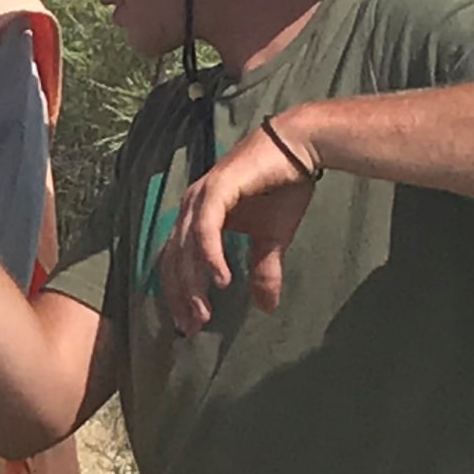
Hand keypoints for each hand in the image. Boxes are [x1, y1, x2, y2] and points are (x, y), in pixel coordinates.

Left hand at [158, 114, 323, 336]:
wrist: (300, 146)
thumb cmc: (283, 186)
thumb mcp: (272, 238)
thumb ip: (263, 270)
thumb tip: (266, 307)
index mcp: (198, 215)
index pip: (176, 261)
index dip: (179, 294)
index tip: (188, 325)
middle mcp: (193, 205)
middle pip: (173, 258)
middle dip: (180, 295)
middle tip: (192, 327)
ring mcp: (203, 195)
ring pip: (185, 246)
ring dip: (193, 282)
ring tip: (203, 312)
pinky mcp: (219, 187)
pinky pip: (206, 227)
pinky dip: (209, 254)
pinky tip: (221, 280)